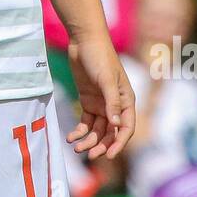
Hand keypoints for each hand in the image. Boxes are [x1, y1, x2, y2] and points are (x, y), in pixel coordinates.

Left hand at [66, 34, 135, 159]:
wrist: (84, 41)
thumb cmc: (100, 57)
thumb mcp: (106, 79)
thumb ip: (111, 101)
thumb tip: (115, 124)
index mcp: (126, 100)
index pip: (126, 127)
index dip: (119, 143)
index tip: (109, 155)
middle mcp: (115, 105)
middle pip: (110, 132)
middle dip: (101, 145)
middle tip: (88, 154)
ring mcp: (101, 104)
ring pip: (97, 130)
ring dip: (88, 140)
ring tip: (76, 147)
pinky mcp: (88, 101)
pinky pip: (85, 122)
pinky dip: (79, 131)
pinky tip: (71, 137)